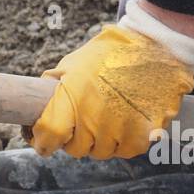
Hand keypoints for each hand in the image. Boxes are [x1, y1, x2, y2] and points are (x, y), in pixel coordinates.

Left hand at [31, 25, 193, 160]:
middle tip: (84, 124)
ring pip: (103, 151)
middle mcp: (95, 119)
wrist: (157, 42)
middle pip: (78, 149)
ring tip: (107, 121)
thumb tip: (37, 100)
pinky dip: (126, 141)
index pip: (50, 136)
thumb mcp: (74, 63)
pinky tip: (126, 125)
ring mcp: (122, 128)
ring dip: (102, 141)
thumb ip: (55, 86)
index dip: (45, 142)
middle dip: (77, 139)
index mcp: (73, 100)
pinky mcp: (147, 131)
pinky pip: (129, 149)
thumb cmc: (111, 52)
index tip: (46, 142)